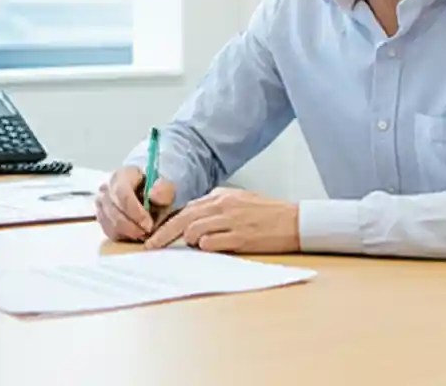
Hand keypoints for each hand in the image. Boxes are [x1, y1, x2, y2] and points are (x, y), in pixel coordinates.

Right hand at [95, 166, 175, 241]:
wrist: (147, 195)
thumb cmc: (155, 191)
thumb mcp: (165, 188)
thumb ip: (163, 190)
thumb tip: (153, 195)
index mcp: (122, 175)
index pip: (121, 192)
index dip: (134, 211)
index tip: (149, 224)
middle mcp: (106, 187)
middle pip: (113, 211)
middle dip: (132, 226)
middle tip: (147, 233)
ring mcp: (101, 203)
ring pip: (110, 223)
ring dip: (128, 233)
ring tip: (143, 234)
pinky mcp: (101, 217)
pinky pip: (108, 231)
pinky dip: (123, 236)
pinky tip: (135, 235)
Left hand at [143, 187, 299, 253]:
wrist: (294, 221)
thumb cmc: (267, 212)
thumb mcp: (239, 200)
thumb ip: (216, 206)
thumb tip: (193, 219)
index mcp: (220, 196)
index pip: (186, 209)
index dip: (167, 223)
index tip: (154, 235)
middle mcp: (222, 206)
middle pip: (183, 220)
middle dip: (164, 234)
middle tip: (150, 246)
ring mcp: (231, 221)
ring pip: (194, 231)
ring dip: (189, 241)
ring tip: (194, 246)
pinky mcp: (240, 237)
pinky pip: (211, 243)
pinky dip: (205, 247)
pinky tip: (209, 248)